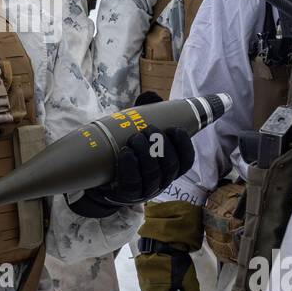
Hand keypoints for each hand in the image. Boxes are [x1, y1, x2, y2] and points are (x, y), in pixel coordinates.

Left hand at [66, 124, 194, 217]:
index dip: (184, 145)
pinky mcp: (128, 193)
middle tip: (148, 128)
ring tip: (134, 137)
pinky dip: (130, 166)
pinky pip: (133, 182)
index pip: (186, 161)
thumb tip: (152, 96)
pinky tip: (125, 152)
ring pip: (152, 174)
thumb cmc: (130, 152)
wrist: (105, 177)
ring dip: (145, 153)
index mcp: (169, 166)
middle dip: (162, 145)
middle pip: (170, 166)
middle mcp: (161, 180)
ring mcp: (146, 189)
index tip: (174, 128)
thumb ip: (149, 115)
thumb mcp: (141, 134)